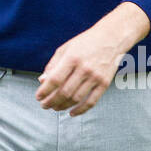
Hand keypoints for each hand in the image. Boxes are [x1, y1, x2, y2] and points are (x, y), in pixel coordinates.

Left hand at [35, 3, 150, 115]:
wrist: (112, 38)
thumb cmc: (85, 42)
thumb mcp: (66, 48)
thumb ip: (53, 65)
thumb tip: (42, 81)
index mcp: (72, 58)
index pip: (55, 80)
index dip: (45, 91)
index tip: (38, 97)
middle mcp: (84, 68)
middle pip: (65, 92)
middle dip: (51, 101)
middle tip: (44, 105)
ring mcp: (95, 77)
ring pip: (76, 98)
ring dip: (63, 106)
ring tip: (55, 108)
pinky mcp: (105, 83)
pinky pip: (91, 101)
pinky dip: (81, 110)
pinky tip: (72, 113)